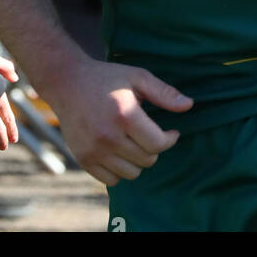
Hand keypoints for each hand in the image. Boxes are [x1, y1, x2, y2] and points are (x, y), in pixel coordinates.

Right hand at [47, 58, 193, 185]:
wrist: (67, 83)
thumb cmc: (106, 78)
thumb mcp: (137, 77)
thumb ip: (164, 93)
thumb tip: (189, 105)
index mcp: (124, 115)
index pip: (157, 144)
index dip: (169, 139)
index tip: (171, 132)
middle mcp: (108, 137)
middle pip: (147, 160)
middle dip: (154, 148)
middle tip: (149, 133)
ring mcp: (93, 151)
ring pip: (131, 173)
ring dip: (138, 160)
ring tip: (134, 141)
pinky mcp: (83, 160)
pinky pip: (112, 180)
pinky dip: (120, 170)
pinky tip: (119, 151)